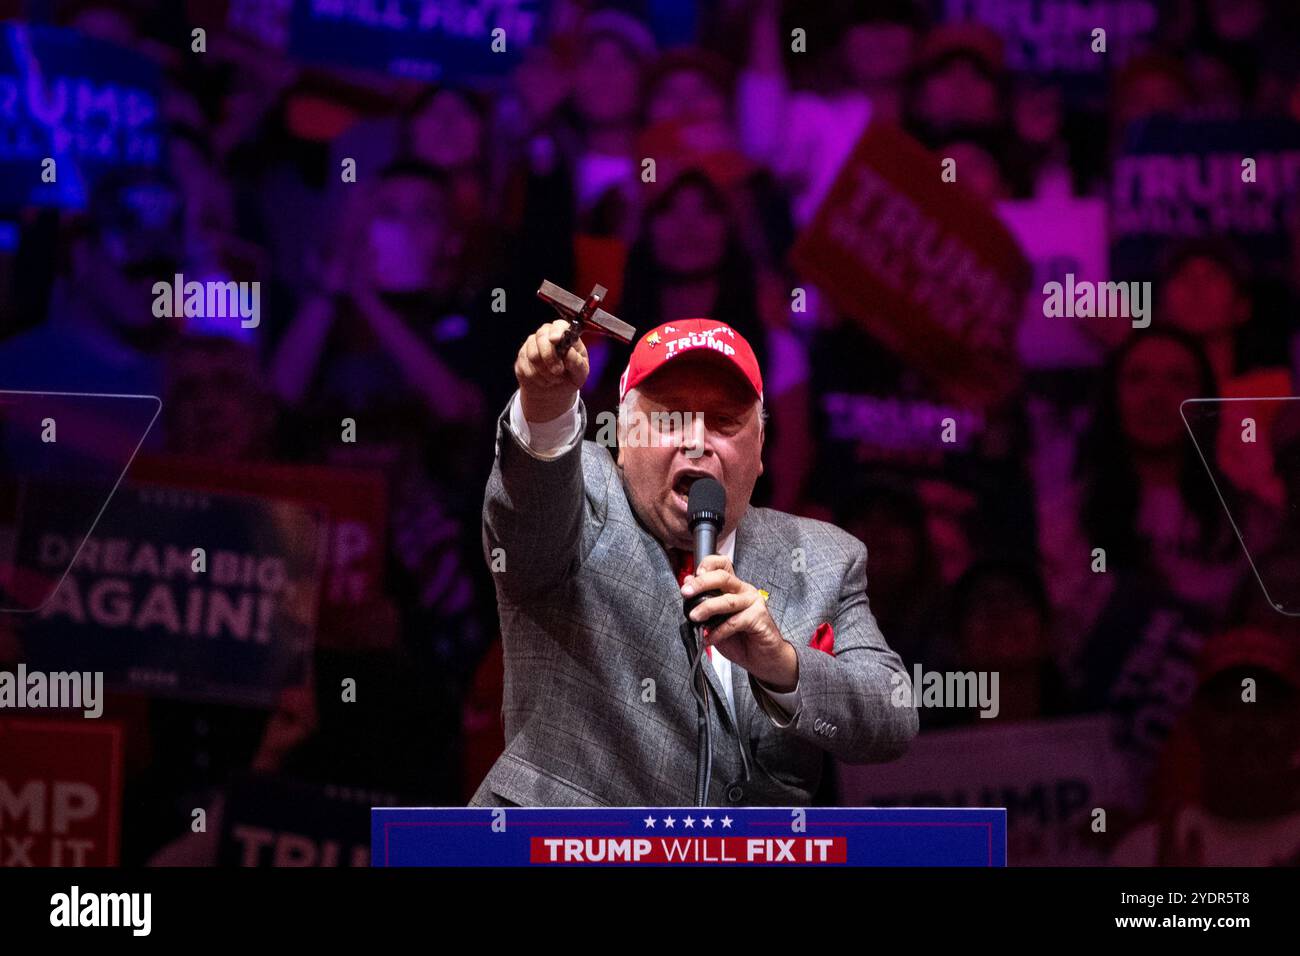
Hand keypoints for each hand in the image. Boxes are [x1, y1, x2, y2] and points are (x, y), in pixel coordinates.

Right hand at [516, 319, 588, 422]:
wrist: (554, 391)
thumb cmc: (570, 377)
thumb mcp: (581, 373)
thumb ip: (577, 363)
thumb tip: (569, 352)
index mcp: (565, 335)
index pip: (559, 325)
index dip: (556, 331)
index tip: (555, 340)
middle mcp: (547, 335)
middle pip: (541, 338)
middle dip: (550, 357)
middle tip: (558, 371)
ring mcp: (532, 345)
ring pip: (533, 355)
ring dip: (545, 372)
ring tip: (554, 379)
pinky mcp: (522, 357)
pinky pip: (525, 367)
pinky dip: (537, 378)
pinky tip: (544, 381)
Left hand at [681, 554, 797, 689]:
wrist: (762, 658)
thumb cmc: (740, 639)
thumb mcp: (715, 621)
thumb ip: (704, 604)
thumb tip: (688, 585)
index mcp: (734, 587)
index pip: (723, 564)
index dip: (708, 564)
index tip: (693, 575)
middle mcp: (744, 591)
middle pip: (723, 577)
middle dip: (701, 583)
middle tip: (686, 592)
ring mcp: (754, 603)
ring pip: (727, 600)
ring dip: (707, 608)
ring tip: (694, 617)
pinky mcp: (759, 618)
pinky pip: (735, 622)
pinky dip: (719, 631)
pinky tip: (709, 638)